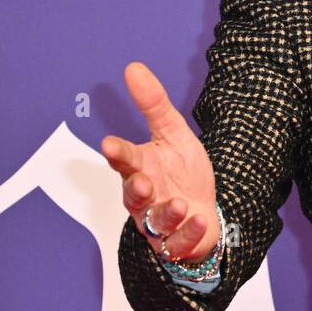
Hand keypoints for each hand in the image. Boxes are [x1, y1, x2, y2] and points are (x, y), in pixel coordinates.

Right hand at [102, 61, 219, 264]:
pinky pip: (178, 242)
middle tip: (144, 182)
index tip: (109, 145)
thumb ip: (154, 105)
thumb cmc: (182, 172)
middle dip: (136, 189)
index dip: (118, 153)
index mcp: (141, 166)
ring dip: (166, 213)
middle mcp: (145, 196)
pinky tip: (200, 220)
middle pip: (133, 193)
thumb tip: (134, 68)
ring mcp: (158, 221)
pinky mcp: (175, 242)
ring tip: (181, 204)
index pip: (125, 158)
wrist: (203, 211)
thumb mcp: (174, 133)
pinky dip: (188, 233)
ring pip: (154, 221)